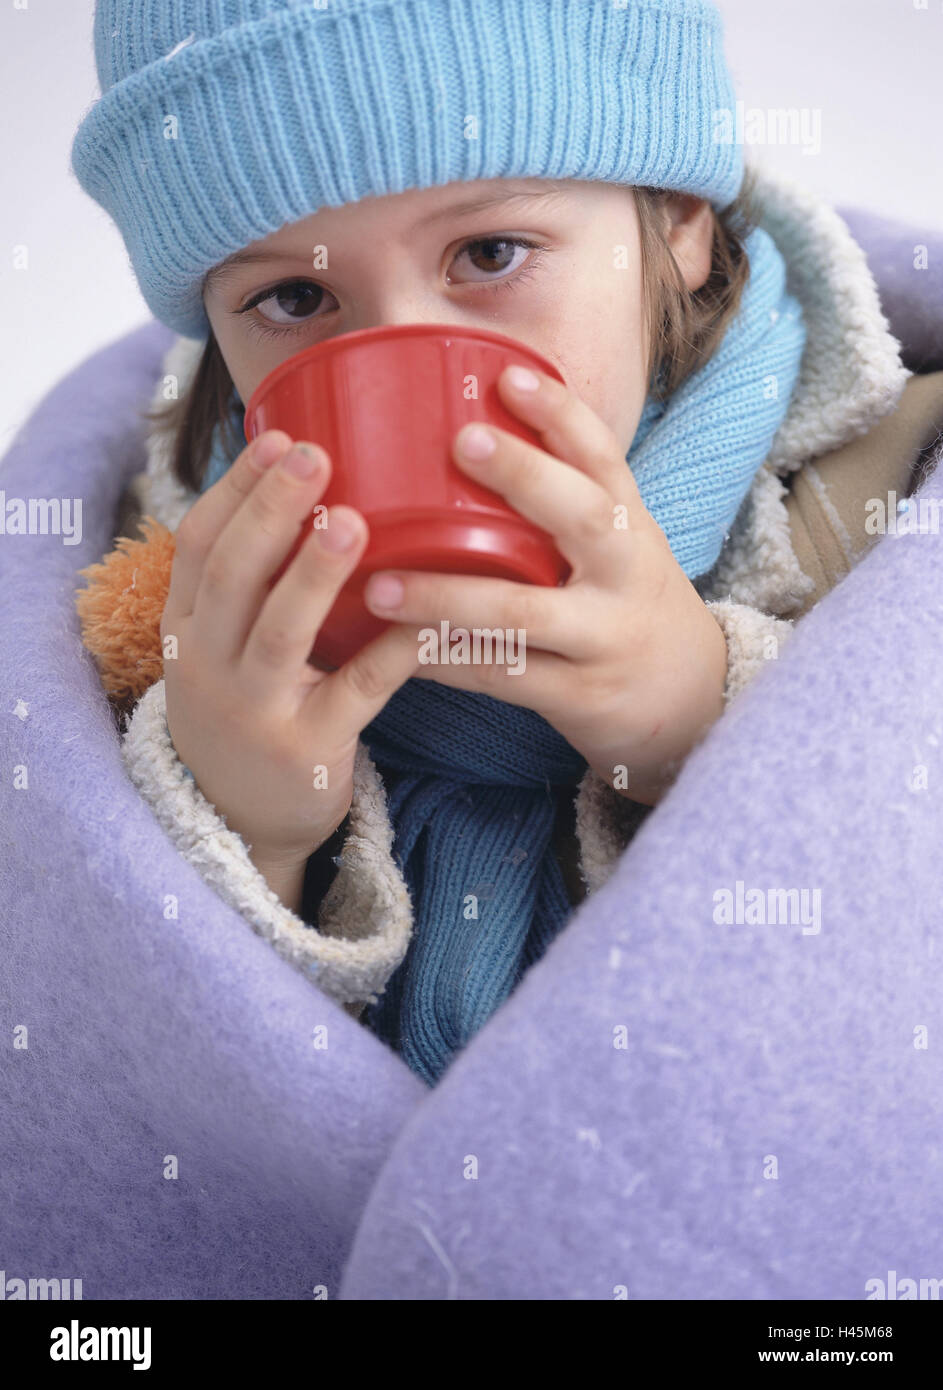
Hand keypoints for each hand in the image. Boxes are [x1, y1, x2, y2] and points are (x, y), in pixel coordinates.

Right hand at [160, 429, 423, 877]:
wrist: (240, 822)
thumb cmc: (249, 709)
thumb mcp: (223, 648)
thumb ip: (253, 584)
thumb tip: (311, 486)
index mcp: (188, 626)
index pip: (199, 544)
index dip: (236, 489)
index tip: (278, 438)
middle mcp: (209, 665)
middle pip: (231, 576)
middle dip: (271, 510)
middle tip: (315, 455)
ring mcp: (254, 711)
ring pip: (281, 632)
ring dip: (314, 573)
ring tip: (350, 520)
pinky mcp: (308, 750)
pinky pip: (354, 691)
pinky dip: (390, 649)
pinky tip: (423, 616)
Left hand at [361, 364, 728, 804]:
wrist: (690, 698)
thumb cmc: (626, 602)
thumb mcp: (618, 545)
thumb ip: (561, 502)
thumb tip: (462, 432)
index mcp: (629, 525)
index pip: (603, 458)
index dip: (561, 414)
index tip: (508, 377)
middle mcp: (625, 574)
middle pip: (581, 517)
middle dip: (524, 475)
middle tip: (459, 442)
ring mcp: (605, 638)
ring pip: (522, 613)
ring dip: (446, 597)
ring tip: (379, 586)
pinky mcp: (581, 696)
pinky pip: (503, 677)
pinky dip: (447, 664)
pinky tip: (399, 651)